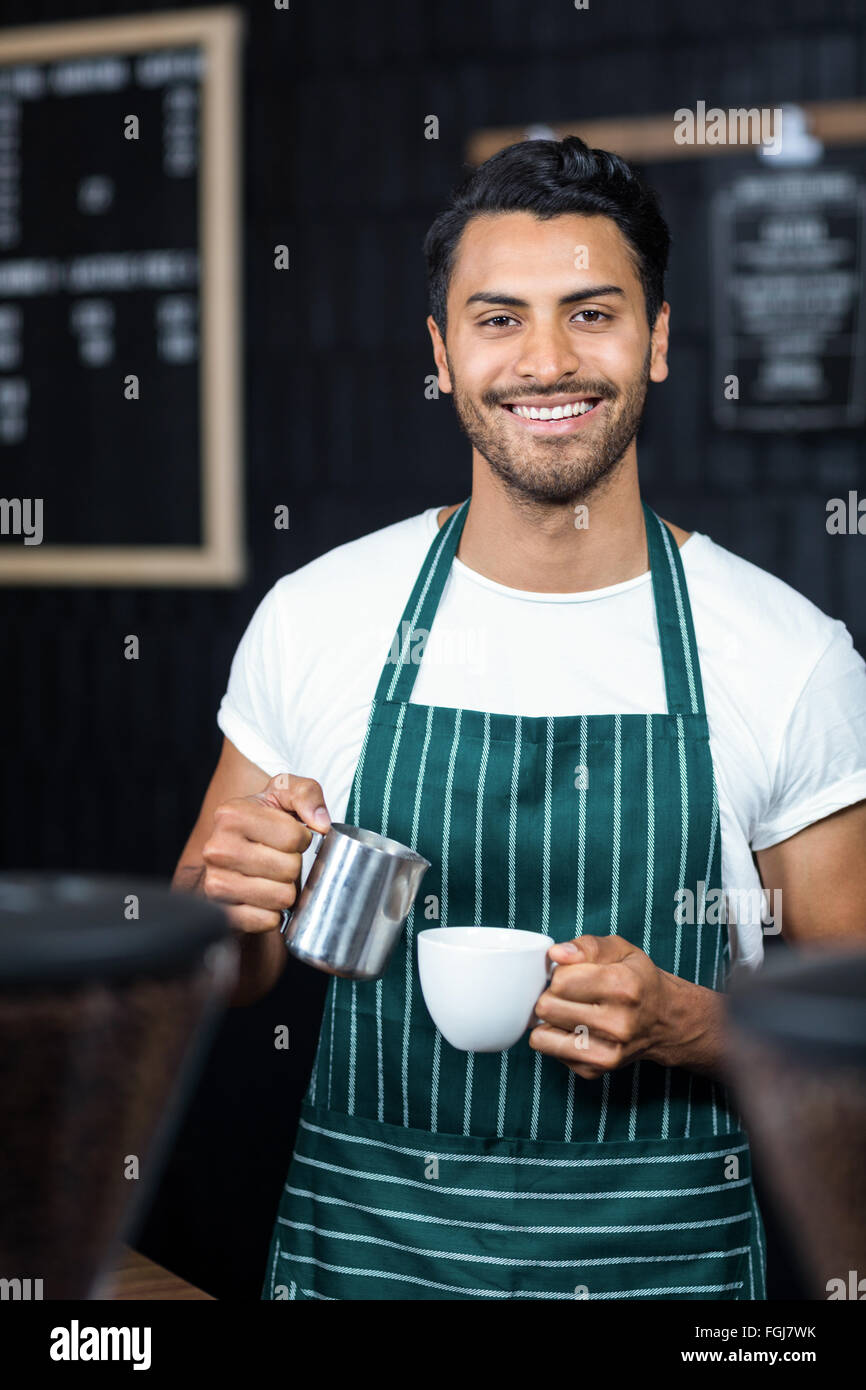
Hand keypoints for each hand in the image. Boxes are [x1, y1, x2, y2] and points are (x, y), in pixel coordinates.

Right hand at [200, 773, 329, 932]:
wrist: (233, 852)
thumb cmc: (263, 822)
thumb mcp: (284, 794)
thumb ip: (306, 794)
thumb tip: (320, 823)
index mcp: (231, 814)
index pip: (293, 836)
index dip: (302, 839)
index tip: (289, 837)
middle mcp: (217, 849)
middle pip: (289, 868)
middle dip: (293, 865)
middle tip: (279, 859)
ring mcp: (215, 883)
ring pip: (282, 897)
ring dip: (285, 890)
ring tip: (271, 877)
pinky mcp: (222, 914)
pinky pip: (267, 921)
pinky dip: (273, 913)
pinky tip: (263, 899)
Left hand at [529, 934, 669, 1078]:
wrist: (666, 1021)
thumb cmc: (639, 980)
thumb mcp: (621, 950)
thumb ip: (587, 946)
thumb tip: (556, 955)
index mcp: (623, 987)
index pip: (560, 981)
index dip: (560, 973)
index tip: (572, 974)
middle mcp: (617, 1024)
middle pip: (547, 1007)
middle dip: (551, 995)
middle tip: (568, 993)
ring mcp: (607, 1052)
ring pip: (542, 1034)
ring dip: (550, 1019)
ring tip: (570, 1010)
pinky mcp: (594, 1070)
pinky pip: (549, 1051)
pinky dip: (555, 1037)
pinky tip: (575, 1028)